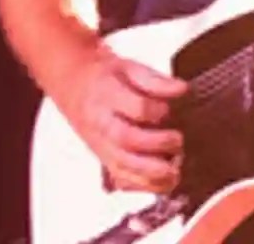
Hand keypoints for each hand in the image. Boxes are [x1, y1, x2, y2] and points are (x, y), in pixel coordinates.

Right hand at [57, 47, 187, 192]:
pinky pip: (121, 179)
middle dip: (156, 145)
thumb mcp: (128, 67)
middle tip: (178, 142)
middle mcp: (101, 123)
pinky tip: (163, 183)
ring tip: (175, 171)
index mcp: (107, 95)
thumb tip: (180, 89)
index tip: (170, 110)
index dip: (157, 111)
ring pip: (122, 165)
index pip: (136, 106)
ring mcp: (101, 144)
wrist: (73, 86)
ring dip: (152, 173)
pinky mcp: (104, 159)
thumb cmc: (104, 78)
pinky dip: (143, 186)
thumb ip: (154, 80)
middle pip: (127, 139)